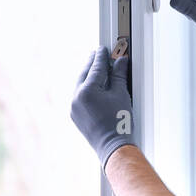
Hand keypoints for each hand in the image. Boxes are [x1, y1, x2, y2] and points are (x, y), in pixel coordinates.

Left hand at [71, 46, 134, 168]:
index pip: (95, 67)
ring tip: (95, 69)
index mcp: (87, 90)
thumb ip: (119, 75)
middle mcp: (76, 97)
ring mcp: (74, 107)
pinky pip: (79, 97)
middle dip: (91, 64)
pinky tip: (93, 88)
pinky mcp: (75, 116)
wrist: (113, 147)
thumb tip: (120, 61)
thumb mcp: (121, 95)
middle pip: (84, 74)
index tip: (104, 49)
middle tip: (96, 54)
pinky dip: (85, 89)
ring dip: (87, 76)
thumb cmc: (119, 123)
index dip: (101, 56)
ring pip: (80, 85)